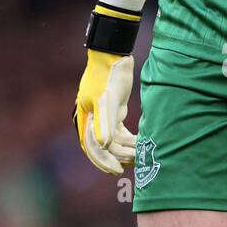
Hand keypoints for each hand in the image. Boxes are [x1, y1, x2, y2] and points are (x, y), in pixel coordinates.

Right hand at [74, 49, 137, 174]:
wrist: (114, 56)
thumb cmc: (108, 76)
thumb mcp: (107, 100)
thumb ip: (105, 123)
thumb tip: (104, 145)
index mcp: (85, 119)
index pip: (92, 147)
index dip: (103, 161)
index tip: (117, 170)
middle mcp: (92, 121)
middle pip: (103, 147)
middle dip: (118, 157)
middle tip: (135, 162)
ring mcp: (103, 117)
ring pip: (114, 141)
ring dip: (126, 148)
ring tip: (141, 153)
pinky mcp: (114, 112)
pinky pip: (120, 133)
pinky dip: (129, 139)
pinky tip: (141, 143)